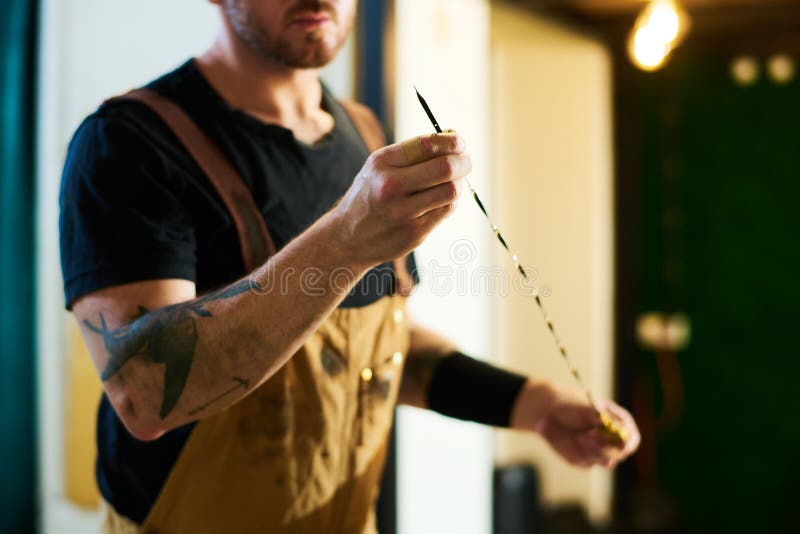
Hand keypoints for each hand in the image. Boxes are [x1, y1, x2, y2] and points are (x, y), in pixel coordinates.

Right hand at [333, 133, 470, 267]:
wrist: (347, 238)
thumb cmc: (370, 195)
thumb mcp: (379, 167)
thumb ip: (412, 154)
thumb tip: (454, 140)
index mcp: (382, 163)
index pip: (428, 144)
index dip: (453, 142)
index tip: (460, 143)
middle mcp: (391, 186)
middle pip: (445, 168)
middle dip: (464, 162)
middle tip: (466, 161)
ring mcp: (403, 212)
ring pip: (451, 191)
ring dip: (460, 183)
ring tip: (454, 181)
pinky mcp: (414, 233)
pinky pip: (447, 210)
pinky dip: (451, 201)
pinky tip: (443, 199)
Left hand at [511, 380, 640, 468]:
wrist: (547, 412)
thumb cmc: (569, 404)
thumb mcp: (588, 408)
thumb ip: (606, 421)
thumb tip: (622, 435)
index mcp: (618, 421)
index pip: (631, 438)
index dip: (624, 443)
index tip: (609, 441)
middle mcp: (612, 438)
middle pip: (620, 454)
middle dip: (602, 448)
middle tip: (583, 436)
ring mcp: (600, 450)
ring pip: (605, 462)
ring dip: (590, 450)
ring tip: (577, 436)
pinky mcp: (587, 458)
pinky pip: (588, 464)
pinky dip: (578, 454)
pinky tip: (570, 441)